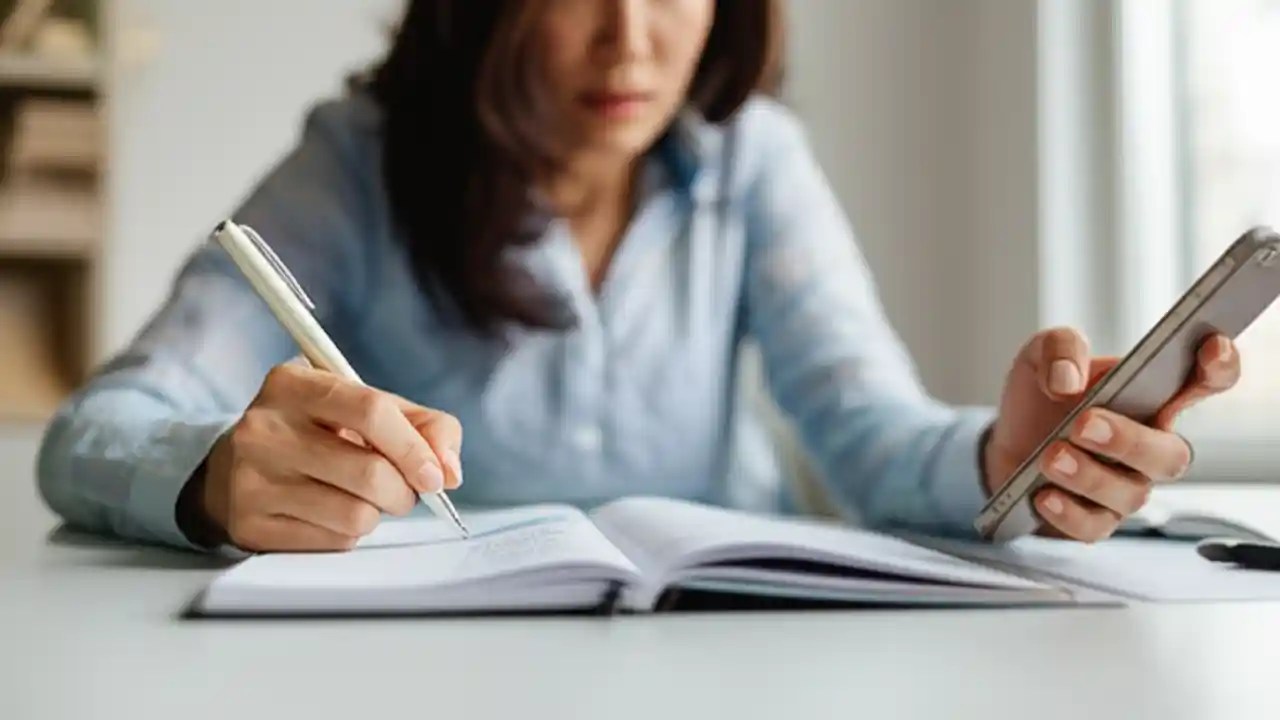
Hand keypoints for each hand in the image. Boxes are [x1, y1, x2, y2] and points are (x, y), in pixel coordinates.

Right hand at [199, 362, 463, 551]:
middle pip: (369, 472)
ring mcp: (251, 480)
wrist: (231, 470)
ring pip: (355, 515)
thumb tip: (450, 472)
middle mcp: (264, 428)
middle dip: (404, 492)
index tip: (436, 476)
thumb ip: (422, 426)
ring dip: (376, 515)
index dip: (414, 448)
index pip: (370, 411)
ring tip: (362, 499)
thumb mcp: (365, 409)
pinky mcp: (251, 525)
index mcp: (293, 384)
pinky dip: (347, 534)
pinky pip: (332, 542)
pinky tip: (329, 514)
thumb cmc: (317, 433)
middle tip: (404, 492)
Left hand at [983, 327, 1240, 541]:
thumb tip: (1067, 381)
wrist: (1003, 439)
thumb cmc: (1040, 395)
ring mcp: (1125, 484)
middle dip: (1129, 441)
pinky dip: (1069, 513)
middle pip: (1170, 455)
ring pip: (1132, 494)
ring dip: (1089, 475)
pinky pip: (1095, 527)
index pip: (1206, 382)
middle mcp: (1149, 445)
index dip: (1219, 368)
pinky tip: (1044, 495)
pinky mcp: (1093, 518)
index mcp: (1152, 397)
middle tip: (1083, 424)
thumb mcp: (1041, 353)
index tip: (1210, 348)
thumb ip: (1060, 348)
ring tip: (1050, 455)